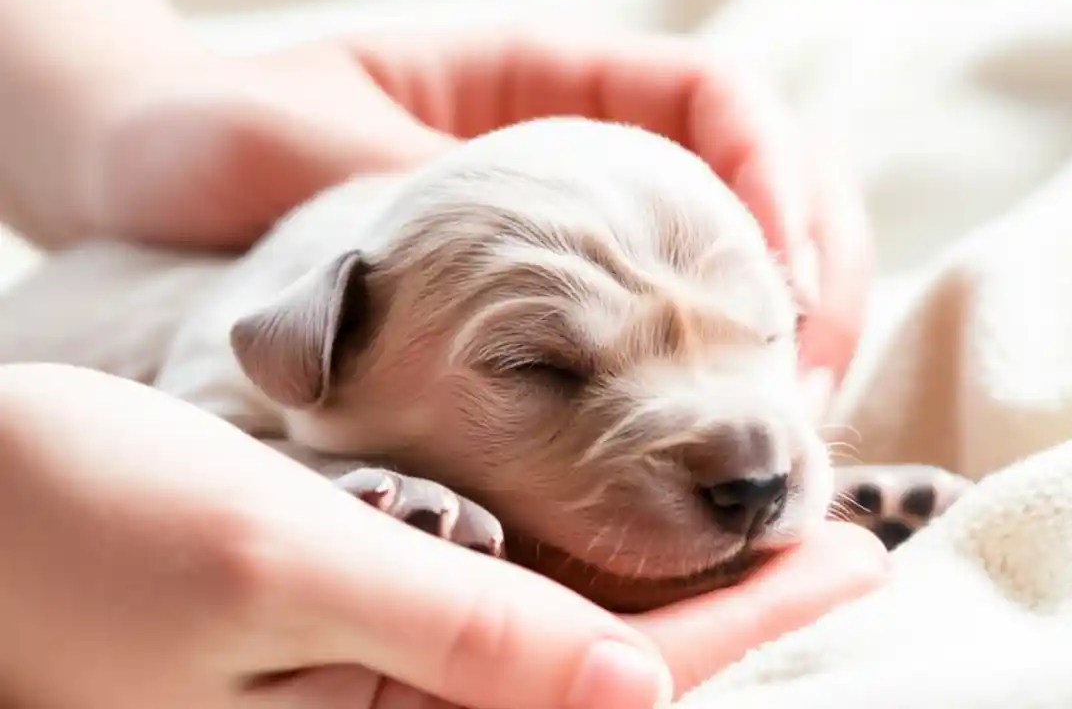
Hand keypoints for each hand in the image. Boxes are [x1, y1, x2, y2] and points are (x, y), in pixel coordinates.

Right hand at [0, 364, 884, 707]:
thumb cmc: (83, 524)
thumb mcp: (268, 565)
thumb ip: (452, 632)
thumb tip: (633, 683)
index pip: (615, 683)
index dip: (746, 625)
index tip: (847, 555)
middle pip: (612, 678)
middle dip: (736, 617)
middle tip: (843, 541)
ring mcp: (383, 689)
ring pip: (572, 652)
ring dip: (678, 598)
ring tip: (775, 542)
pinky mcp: (361, 644)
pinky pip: (506, 623)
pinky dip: (593, 580)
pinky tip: (642, 543)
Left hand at [55, 30, 869, 404]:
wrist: (149, 166)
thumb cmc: (213, 127)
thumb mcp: (294, 140)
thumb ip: (401, 186)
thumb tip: (524, 273)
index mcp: (541, 75)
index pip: (716, 98)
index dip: (775, 176)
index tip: (776, 275)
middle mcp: (581, 145)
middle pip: (765, 181)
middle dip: (812, 275)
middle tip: (801, 385)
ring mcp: (578, 223)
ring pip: (736, 260)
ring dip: (783, 339)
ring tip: (780, 427)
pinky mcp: (555, 301)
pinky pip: (668, 328)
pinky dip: (713, 380)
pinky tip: (712, 437)